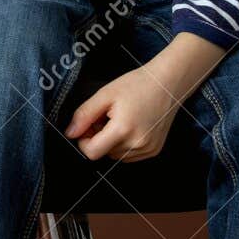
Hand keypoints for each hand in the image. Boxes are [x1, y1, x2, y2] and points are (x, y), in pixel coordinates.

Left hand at [64, 66, 179, 162]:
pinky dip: (125, 143)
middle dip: (99, 138)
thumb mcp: (105, 94)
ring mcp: (148, 149)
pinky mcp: (154, 150)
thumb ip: (84, 115)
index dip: (84, 140)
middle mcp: (137, 143)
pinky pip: (129, 155)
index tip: (88, 125)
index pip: (92, 152)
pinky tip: (131, 125)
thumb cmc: (137, 84)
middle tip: (106, 116)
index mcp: (123, 129)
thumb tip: (70, 133)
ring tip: (120, 119)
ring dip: (112, 142)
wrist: (168, 83)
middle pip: (104, 153)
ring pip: (116, 155)